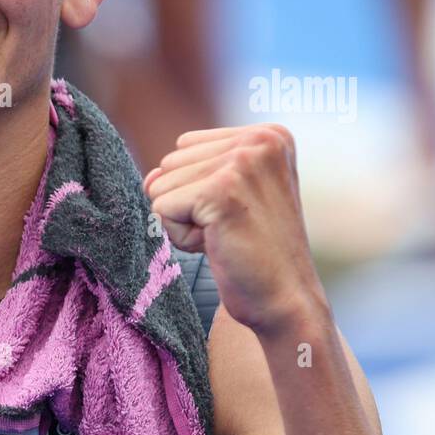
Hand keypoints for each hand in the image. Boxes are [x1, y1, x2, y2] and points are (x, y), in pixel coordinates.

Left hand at [142, 124, 327, 335]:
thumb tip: (148, 179)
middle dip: (188, 204)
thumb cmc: (253, 252)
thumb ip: (182, 175)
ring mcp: (243, 162)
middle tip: (232, 228)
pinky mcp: (222, 191)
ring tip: (227, 236)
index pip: (186, 147)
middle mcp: (261, 140)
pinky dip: (182, 237)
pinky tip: (217, 246)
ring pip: (161, 186)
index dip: (198, 188)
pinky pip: (162, 209)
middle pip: (170, 163)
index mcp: (268, 134)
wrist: (286, 300)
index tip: (238, 212)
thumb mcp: (221, 198)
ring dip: (185, 222)